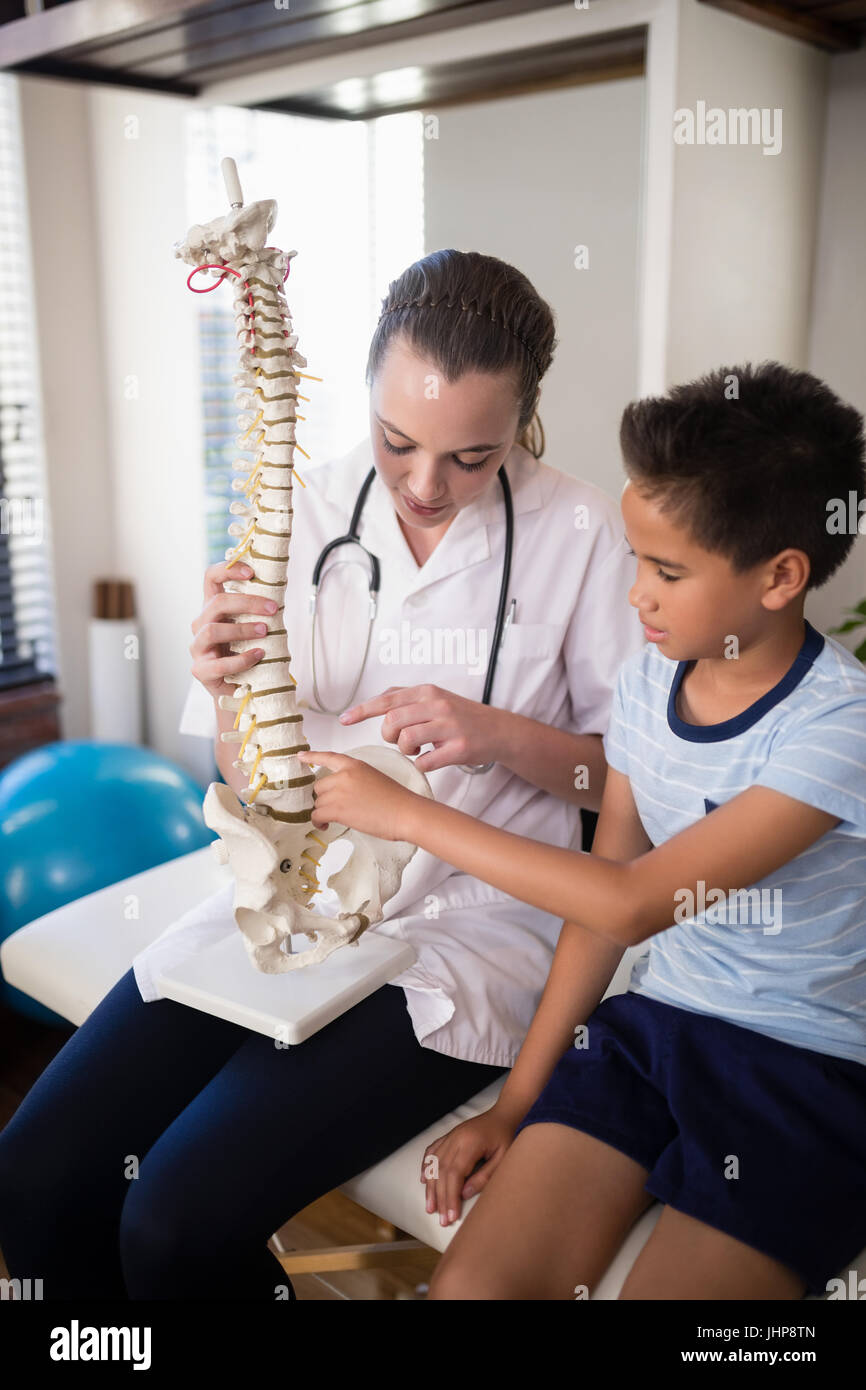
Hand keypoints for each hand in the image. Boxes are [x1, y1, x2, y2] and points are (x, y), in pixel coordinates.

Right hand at [189, 561, 278, 700]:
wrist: (236, 689)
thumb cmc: (246, 654)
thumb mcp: (253, 628)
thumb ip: (260, 613)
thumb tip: (280, 594)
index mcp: (213, 609)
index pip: (211, 578)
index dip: (228, 570)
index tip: (251, 572)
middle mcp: (201, 624)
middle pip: (217, 603)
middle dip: (247, 603)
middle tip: (272, 609)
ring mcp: (198, 648)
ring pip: (213, 630)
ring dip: (242, 629)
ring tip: (265, 632)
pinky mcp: (200, 670)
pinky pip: (220, 663)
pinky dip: (242, 659)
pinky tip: (258, 655)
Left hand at [297, 750, 421, 840]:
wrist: (406, 813)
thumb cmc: (397, 801)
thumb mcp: (374, 779)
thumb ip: (355, 780)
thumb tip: (340, 794)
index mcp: (355, 765)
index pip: (329, 757)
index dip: (312, 757)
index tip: (300, 757)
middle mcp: (344, 775)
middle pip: (319, 786)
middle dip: (324, 799)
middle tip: (334, 809)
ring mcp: (340, 791)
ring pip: (317, 802)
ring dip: (323, 812)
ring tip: (333, 820)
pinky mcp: (337, 809)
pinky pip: (316, 815)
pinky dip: (318, 822)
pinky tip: (326, 826)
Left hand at [339, 685, 505, 772]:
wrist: (500, 731)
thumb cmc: (462, 716)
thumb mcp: (436, 698)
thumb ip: (407, 699)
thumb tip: (376, 704)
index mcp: (428, 692)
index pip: (387, 699)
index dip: (362, 710)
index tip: (344, 719)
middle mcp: (437, 705)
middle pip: (392, 722)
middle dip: (389, 736)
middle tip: (401, 741)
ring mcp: (449, 727)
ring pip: (406, 740)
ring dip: (405, 750)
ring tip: (417, 749)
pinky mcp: (459, 748)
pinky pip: (425, 762)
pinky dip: (422, 764)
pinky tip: (431, 759)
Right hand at [420, 1106, 518, 1225]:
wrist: (502, 1115)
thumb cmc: (505, 1137)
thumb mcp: (502, 1159)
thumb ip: (484, 1177)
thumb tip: (464, 1194)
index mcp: (470, 1144)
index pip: (454, 1174)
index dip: (450, 1196)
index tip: (451, 1216)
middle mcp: (456, 1139)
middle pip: (441, 1172)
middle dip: (440, 1197)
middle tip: (441, 1219)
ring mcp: (450, 1136)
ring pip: (434, 1163)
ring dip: (431, 1187)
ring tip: (430, 1207)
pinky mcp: (449, 1136)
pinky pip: (433, 1151)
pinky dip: (426, 1166)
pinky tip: (424, 1180)